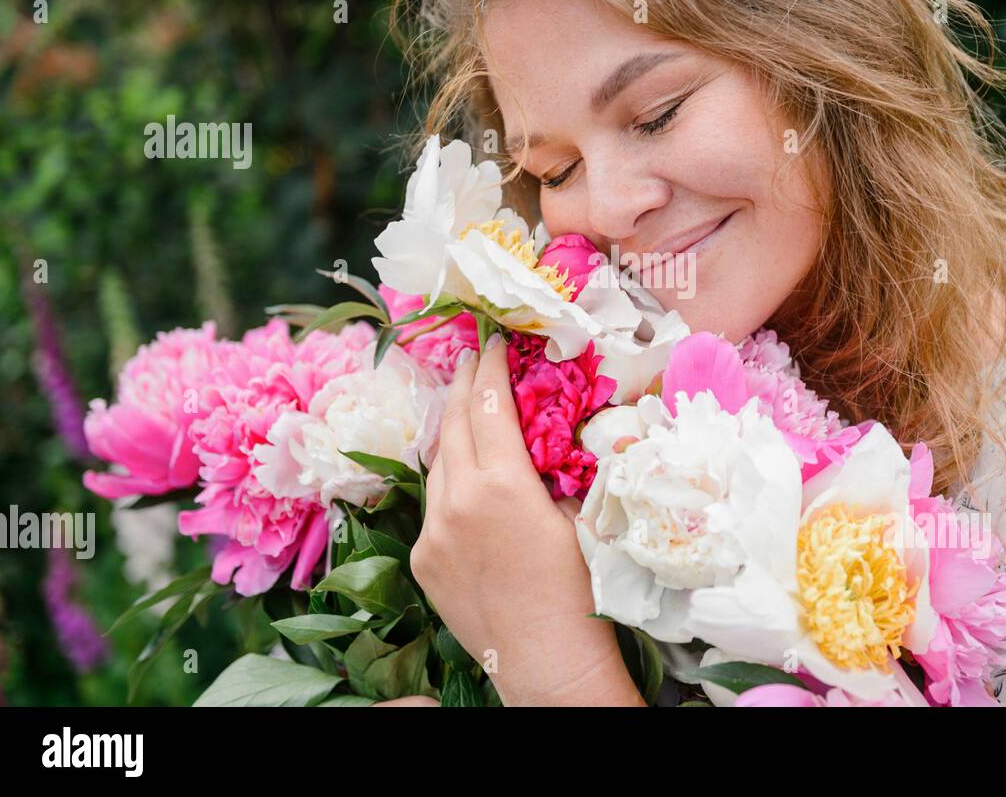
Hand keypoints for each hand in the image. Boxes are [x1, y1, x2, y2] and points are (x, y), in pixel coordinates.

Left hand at [406, 334, 643, 706]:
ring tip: (467, 409)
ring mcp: (434, 532)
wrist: (548, 661)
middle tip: (473, 358)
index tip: (496, 343)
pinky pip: (433, 506)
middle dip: (465, 385)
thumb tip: (557, 433)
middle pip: (455, 423)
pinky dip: (449, 482)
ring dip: (454, 431)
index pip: (491, 405)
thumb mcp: (582, 515)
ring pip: (438, 464)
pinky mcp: (423, 559)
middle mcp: (457, 501)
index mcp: (502, 484)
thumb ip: (561, 469)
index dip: (493, 368)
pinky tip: (465, 478)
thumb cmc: (581, 589)